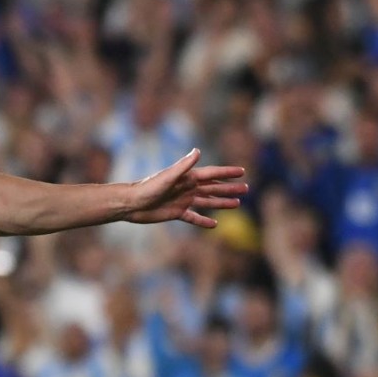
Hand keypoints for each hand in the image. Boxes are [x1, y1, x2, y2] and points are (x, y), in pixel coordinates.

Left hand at [124, 149, 248, 228]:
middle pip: (213, 188)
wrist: (131, 204)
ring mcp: (182, 200)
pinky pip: (193, 217)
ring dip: (221, 203)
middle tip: (246, 189)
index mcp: (187, 177)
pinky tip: (214, 224)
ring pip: (207, 201)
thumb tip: (198, 151)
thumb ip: (184, 166)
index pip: (212, 174)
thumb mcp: (168, 176)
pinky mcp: (176, 213)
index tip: (242, 172)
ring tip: (237, 204)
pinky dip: (203, 220)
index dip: (227, 173)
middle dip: (229, 188)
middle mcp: (187, 188)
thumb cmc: (148, 188)